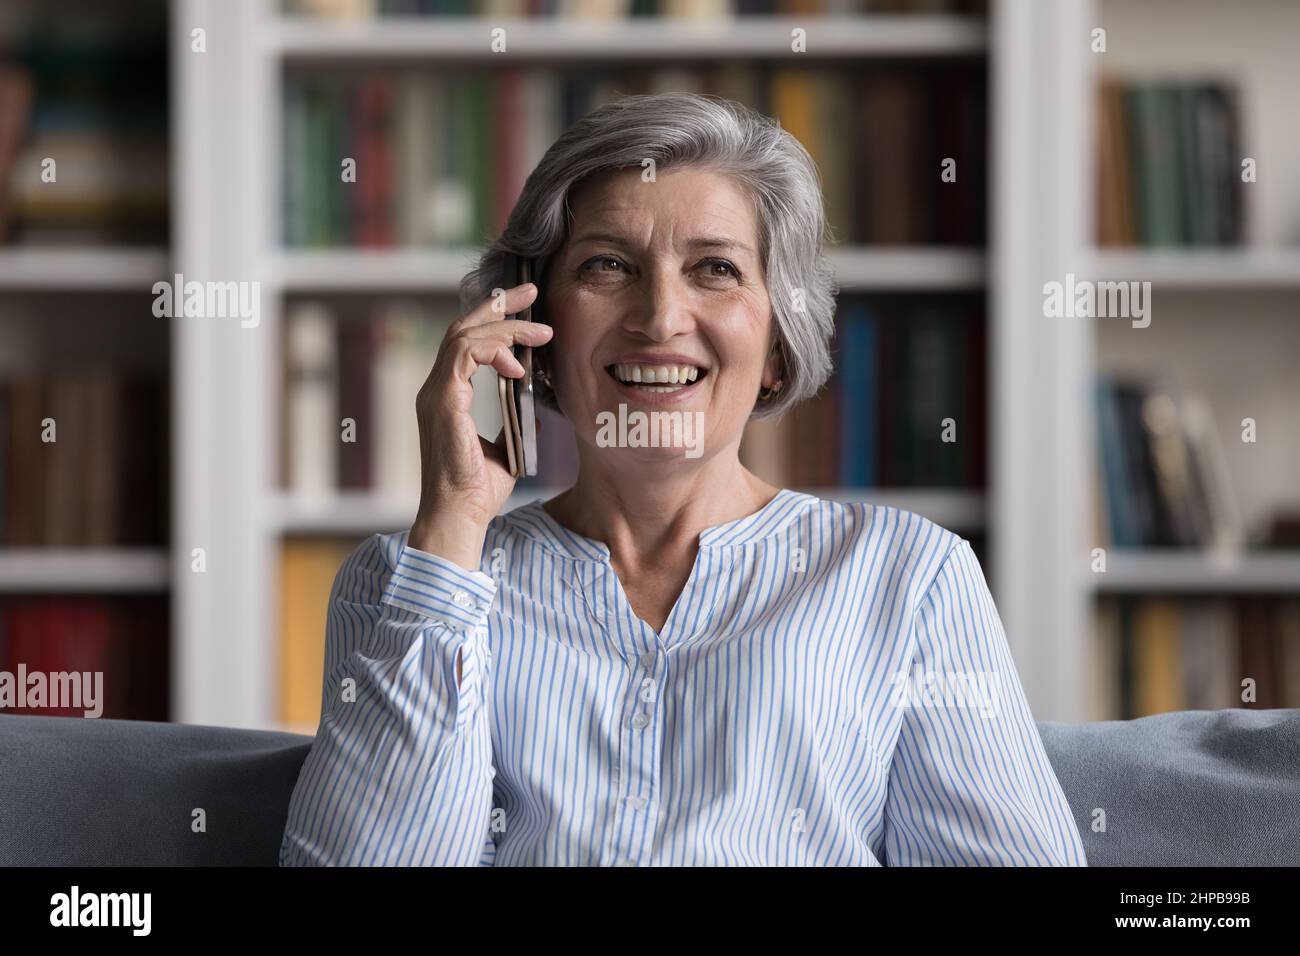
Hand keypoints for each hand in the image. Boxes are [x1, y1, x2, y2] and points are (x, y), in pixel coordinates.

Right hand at [408, 282, 551, 568]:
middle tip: (532, 291)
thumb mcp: (508, 448)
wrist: (460, 517)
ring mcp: (435, 393)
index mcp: (448, 396)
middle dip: (499, 304)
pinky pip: (463, 354)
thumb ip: (517, 422)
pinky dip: (493, 349)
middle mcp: (436, 389)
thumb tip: (540, 405)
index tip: (529, 310)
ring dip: (504, 325)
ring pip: (464, 334)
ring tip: (541, 330)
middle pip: (463, 327)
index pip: (467, 342)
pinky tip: (518, 364)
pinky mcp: (442, 400)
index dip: (495, 319)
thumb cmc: (478, 491)